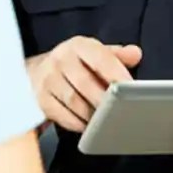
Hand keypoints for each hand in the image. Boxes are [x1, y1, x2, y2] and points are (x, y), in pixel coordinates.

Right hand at [26, 37, 141, 132]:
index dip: (116, 74)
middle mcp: (60, 60)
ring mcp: (48, 80)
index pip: (100, 58)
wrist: (36, 72)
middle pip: (86, 83)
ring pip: (74, 102)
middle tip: (121, 111)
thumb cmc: (73, 64)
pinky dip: (79, 123)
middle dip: (106, 100)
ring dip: (93, 114)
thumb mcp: (94, 53)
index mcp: (78, 46)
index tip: (131, 88)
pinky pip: (63, 116)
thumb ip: (116, 55)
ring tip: (108, 121)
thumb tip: (135, 54)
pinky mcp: (41, 100)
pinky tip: (90, 126)